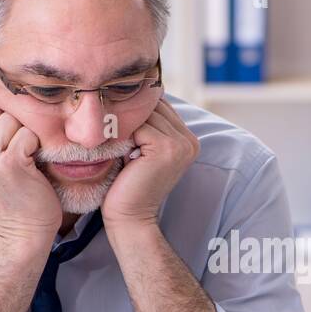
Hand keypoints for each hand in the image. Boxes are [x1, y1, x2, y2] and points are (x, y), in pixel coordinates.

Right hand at [0, 100, 61, 250]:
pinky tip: (32, 161)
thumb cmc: (10, 189)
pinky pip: (26, 133)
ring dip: (23, 133)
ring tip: (23, 156)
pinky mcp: (10, 164)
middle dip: (10, 122)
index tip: (2, 137)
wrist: (24, 227)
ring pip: (9, 118)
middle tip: (16, 148)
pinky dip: (34, 144)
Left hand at [102, 97, 199, 230]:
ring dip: (126, 128)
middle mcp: (189, 140)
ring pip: (144, 114)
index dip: (136, 114)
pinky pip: (139, 126)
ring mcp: (181, 144)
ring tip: (121, 151)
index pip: (158, 105)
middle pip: (152, 106)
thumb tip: (130, 93)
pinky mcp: (167, 148)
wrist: (130, 218)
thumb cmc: (127, 185)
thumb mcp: (140, 150)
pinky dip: (124, 137)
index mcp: (187, 139)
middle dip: (131, 118)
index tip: (122, 131)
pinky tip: (122, 156)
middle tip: (120, 144)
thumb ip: (145, 126)